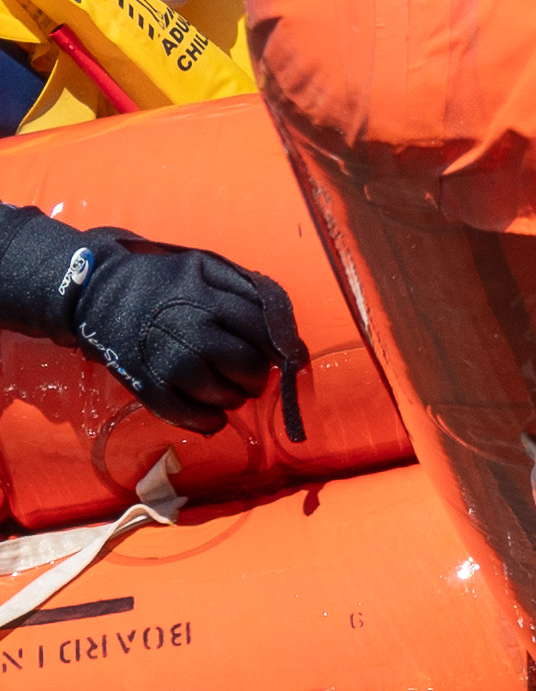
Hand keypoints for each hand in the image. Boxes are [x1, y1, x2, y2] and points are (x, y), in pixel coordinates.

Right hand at [68, 232, 307, 439]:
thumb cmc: (160, 281)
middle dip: (257, 375)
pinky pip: (188, 416)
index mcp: (208, 300)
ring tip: (231, 390)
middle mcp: (190, 331)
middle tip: (251, 375)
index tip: (283, 356)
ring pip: (222, 394)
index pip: (264, 332)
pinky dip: (209, 421)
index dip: (281, 348)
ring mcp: (166, 361)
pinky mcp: (145, 385)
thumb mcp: (205, 268)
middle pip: (247, 366)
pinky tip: (215, 416)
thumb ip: (248, 290)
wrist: (92, 292)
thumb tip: (287, 327)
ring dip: (235, 398)